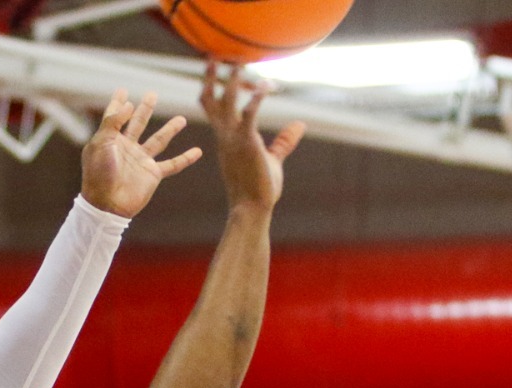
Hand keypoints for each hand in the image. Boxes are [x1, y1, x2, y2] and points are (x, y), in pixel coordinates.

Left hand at [80, 90, 201, 218]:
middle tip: (152, 94)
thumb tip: (129, 104)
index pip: (115, 117)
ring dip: (170, 129)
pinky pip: (172, 165)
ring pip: (159, 140)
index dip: (118, 104)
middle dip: (145, 109)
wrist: (107, 205)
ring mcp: (141, 161)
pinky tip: (197, 151)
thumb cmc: (98, 175)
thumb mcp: (100, 143)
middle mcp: (127, 148)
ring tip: (181, 119)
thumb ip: (113, 122)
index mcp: (110, 140)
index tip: (123, 91)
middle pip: (138, 123)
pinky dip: (185, 158)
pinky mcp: (152, 174)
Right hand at [199, 64, 302, 210]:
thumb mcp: (273, 160)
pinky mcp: (247, 143)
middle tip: (215, 55)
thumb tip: (300, 124)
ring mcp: (233, 139)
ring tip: (238, 61)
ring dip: (232, 81)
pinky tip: (266, 86)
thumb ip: (284, 141)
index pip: (212, 107)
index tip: (215, 69)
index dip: (211, 87)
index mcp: (226, 138)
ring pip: (227, 103)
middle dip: (212, 77)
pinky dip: (256, 99)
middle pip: (211, 100)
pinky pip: (249, 115)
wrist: (252, 209)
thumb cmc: (260, 189)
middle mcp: (225, 136)